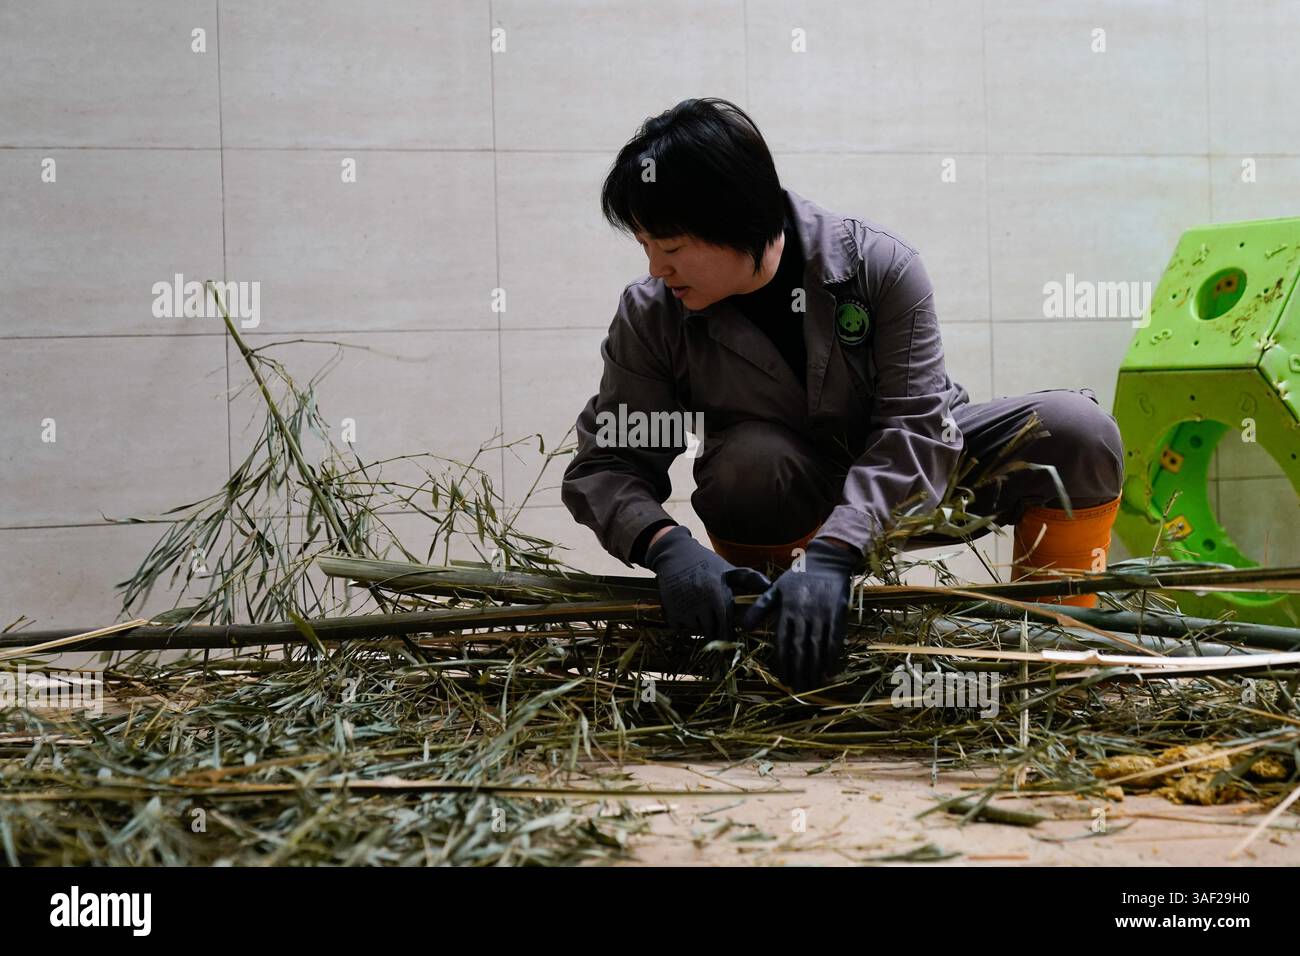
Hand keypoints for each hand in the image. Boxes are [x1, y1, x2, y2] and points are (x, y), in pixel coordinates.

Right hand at [646, 525, 772, 640]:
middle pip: (711, 631)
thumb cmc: (706, 562)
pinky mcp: (671, 611)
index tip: (731, 640)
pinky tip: (687, 609)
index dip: (729, 635)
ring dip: (699, 625)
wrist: (675, 553)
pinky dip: (684, 623)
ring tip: (699, 609)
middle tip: (715, 624)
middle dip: (715, 630)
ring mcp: (684, 608)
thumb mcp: (728, 569)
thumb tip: (771, 586)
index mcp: (717, 595)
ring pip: (696, 629)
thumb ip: (750, 579)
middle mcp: (701, 604)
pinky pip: (680, 628)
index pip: (726, 626)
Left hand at [741, 536, 860, 691]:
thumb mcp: (775, 589)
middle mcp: (804, 614)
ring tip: (810, 684)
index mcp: (787, 609)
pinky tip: (828, 672)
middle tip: (796, 688)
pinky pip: (835, 641)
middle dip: (797, 671)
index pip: (782, 642)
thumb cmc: (798, 576)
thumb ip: (759, 608)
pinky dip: (832, 658)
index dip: (782, 663)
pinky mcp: (838, 615)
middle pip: (800, 649)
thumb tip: (743, 628)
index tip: (782, 679)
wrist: (827, 561)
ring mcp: (822, 615)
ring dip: (814, 669)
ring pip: (817, 648)